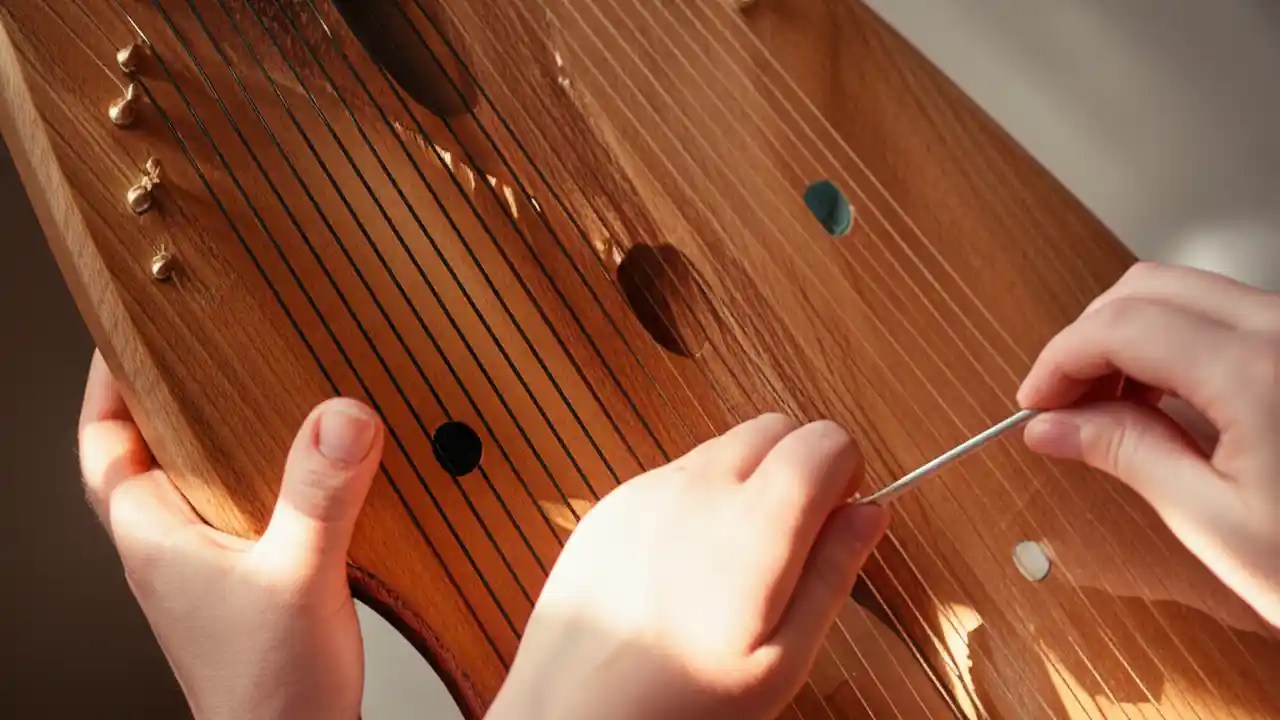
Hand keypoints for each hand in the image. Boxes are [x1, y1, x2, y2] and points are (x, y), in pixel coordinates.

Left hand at [79, 351, 382, 718]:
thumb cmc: (269, 690)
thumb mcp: (300, 578)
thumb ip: (321, 494)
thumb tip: (341, 415)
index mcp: (152, 536)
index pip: (102, 441)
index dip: (107, 380)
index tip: (129, 326)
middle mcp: (166, 547)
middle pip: (144, 452)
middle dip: (162, 396)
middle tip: (195, 345)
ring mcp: (200, 567)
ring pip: (191, 482)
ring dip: (210, 437)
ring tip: (249, 390)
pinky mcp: (239, 582)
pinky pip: (233, 509)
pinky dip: (253, 476)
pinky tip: (299, 468)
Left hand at [487, 414, 889, 719]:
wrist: (572, 718)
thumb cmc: (681, 705)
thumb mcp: (783, 658)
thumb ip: (832, 572)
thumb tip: (871, 509)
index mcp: (752, 524)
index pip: (825, 439)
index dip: (845, 473)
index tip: (836, 519)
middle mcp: (698, 488)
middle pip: (775, 428)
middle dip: (798, 467)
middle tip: (791, 541)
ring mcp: (647, 489)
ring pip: (723, 447)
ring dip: (746, 481)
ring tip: (731, 565)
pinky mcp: (611, 503)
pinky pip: (673, 475)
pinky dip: (695, 500)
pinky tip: (682, 569)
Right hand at [1018, 262, 1279, 626]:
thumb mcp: (1215, 520)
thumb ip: (1125, 454)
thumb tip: (1053, 425)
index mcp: (1257, 372)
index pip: (1121, 327)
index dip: (1060, 359)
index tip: (1034, 403)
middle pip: (1147, 288)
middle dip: (1088, 338)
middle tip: (1062, 402)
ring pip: (1184, 293)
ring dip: (1128, 337)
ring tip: (1108, 408)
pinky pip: (1224, 315)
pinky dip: (1172, 343)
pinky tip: (1162, 400)